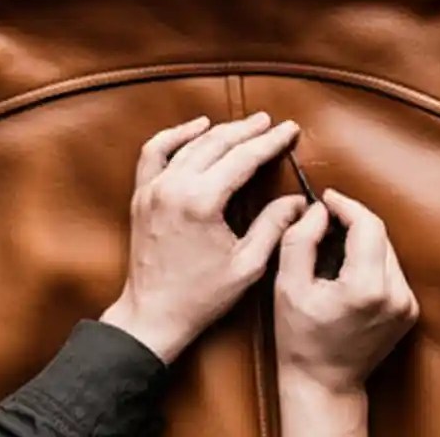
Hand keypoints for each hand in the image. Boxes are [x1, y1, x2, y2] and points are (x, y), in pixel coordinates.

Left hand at [101, 113, 304, 363]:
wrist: (153, 315)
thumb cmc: (201, 296)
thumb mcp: (248, 265)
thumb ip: (274, 225)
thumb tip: (297, 200)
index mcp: (202, 202)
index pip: (243, 158)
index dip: (271, 141)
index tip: (290, 129)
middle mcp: (174, 187)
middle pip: (217, 143)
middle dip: (248, 130)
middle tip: (272, 123)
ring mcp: (153, 189)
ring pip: (189, 144)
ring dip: (218, 130)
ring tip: (243, 125)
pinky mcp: (141, 196)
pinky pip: (154, 152)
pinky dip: (175, 135)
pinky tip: (195, 128)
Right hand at [274, 190, 418, 436]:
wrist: (324, 383)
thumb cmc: (300, 339)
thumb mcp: (286, 286)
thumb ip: (300, 239)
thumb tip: (318, 210)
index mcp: (366, 288)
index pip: (367, 224)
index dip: (346, 204)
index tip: (325, 198)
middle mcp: (395, 295)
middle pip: (380, 234)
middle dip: (352, 221)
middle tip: (323, 220)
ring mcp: (407, 304)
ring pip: (388, 250)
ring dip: (362, 240)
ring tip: (332, 248)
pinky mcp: (410, 311)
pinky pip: (392, 270)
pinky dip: (371, 261)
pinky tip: (347, 272)